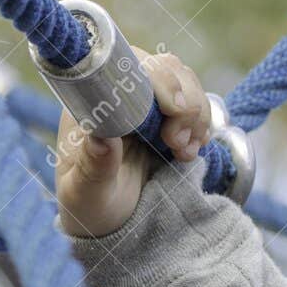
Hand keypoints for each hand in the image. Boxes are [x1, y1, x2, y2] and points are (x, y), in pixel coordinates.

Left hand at [55, 48, 211, 237]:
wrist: (110, 222)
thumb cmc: (88, 205)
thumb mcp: (85, 193)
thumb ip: (92, 166)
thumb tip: (101, 136)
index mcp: (90, 104)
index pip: (124, 64)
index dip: (155, 76)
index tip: (172, 109)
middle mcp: (118, 96)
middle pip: (162, 67)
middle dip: (182, 100)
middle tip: (177, 142)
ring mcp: (145, 104)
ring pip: (184, 82)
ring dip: (195, 113)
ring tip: (184, 151)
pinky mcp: (167, 118)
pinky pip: (195, 103)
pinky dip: (202, 123)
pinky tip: (191, 149)